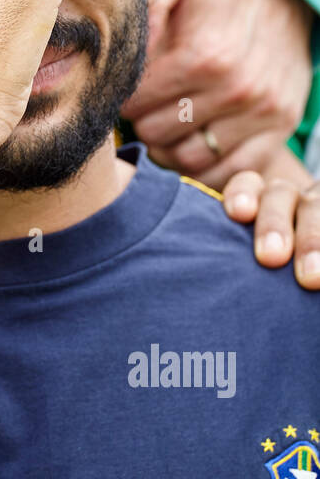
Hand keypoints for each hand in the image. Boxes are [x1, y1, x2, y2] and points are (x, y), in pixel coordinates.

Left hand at [123, 0, 312, 185]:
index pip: (134, 101)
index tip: (127, 80)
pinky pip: (226, 173)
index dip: (122, 92)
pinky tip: (192, 137)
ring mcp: (263, 114)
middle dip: (143, 117)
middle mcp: (239, 89)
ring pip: (185, 159)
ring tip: (165, 117)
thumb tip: (110, 25)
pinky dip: (203, 164)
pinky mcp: (279, 132)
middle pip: (154, 133)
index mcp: (206, 55)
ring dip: (168, 144)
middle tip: (147, 99)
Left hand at [222, 151, 319, 288]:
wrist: (300, 293)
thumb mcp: (232, 257)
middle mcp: (288, 201)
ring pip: (316, 208)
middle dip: (275, 224)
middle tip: (270, 258)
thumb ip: (214, 254)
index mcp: (257, 201)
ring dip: (313, 240)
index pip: (247, 185)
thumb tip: (171, 268)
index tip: (238, 214)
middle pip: (280, 196)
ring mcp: (314, 210)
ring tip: (311, 279)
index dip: (242, 195)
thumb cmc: (247, 278)